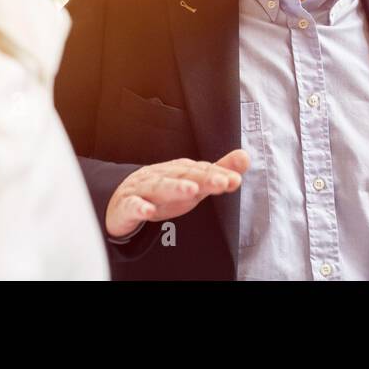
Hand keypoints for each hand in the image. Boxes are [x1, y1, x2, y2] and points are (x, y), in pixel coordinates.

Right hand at [105, 150, 249, 237]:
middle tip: (222, 182)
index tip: (234, 179)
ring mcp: (144, 189)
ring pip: (160, 187)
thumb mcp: (192, 181)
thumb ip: (218, 171)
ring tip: (191, 191)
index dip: (218, 175)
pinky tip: (148, 211)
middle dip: (203, 178)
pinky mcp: (128, 206)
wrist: (122, 199)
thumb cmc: (163, 191)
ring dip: (175, 188)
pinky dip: (139, 208)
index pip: (201, 171)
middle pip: (184, 176)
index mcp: (180, 171)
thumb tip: (245, 157)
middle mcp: (164, 176)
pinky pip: (133, 206)